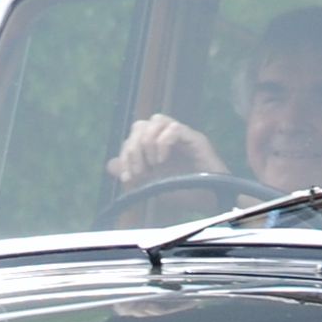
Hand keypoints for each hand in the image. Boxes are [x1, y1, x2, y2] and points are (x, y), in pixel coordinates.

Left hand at [109, 113, 226, 185]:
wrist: (211, 201)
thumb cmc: (186, 194)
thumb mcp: (152, 186)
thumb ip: (133, 174)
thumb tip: (111, 165)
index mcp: (157, 145)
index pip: (134, 135)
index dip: (126, 153)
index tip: (128, 176)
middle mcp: (168, 137)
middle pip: (142, 124)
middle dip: (134, 148)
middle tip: (140, 171)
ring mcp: (182, 135)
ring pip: (156, 120)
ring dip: (147, 143)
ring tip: (152, 165)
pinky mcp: (195, 139)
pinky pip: (174, 128)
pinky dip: (163, 143)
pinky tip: (162, 161)